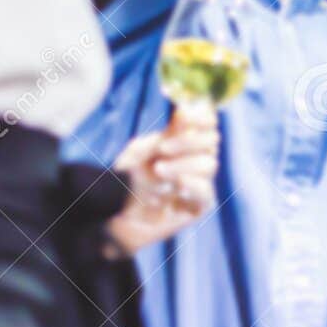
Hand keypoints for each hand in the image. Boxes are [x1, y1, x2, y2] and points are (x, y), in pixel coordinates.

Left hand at [105, 107, 220, 256]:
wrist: (114, 217)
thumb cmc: (125, 181)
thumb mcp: (140, 151)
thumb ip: (167, 134)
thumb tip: (185, 109)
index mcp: (182, 141)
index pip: (207, 122)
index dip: (202, 115)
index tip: (185, 113)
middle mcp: (195, 159)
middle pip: (211, 141)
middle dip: (189, 142)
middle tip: (163, 150)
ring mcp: (199, 182)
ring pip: (209, 164)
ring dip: (183, 165)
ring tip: (158, 171)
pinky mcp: (199, 206)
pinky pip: (206, 192)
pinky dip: (193, 185)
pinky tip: (177, 186)